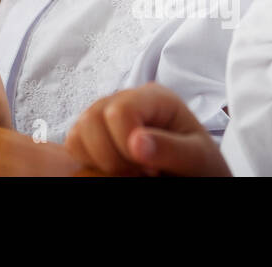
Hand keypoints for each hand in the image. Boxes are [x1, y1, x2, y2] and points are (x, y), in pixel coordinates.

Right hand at [65, 83, 230, 175]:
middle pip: (91, 119)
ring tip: (130, 172)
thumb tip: (136, 143)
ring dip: (99, 161)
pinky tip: (117, 170)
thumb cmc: (199, 164)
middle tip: (140, 173)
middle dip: (111, 156)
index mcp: (153, 97)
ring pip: (76, 133)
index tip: (151, 168)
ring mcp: (104, 116)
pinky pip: (73, 146)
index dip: (126, 142)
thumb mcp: (197, 157)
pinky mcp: (93, 135)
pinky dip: (89, 163)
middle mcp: (123, 100)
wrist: (193, 174)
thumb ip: (170, 148)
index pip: (119, 110)